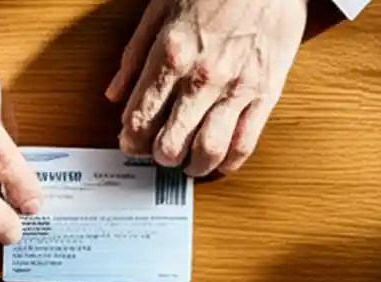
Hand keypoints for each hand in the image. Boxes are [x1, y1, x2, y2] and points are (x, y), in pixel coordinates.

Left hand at [107, 0, 308, 176]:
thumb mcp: (160, 7)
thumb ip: (135, 54)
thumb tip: (115, 93)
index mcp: (171, 53)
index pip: (141, 115)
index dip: (132, 139)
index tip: (130, 144)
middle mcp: (201, 76)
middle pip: (171, 140)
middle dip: (159, 156)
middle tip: (158, 155)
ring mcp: (235, 88)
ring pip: (208, 149)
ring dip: (193, 167)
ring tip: (187, 165)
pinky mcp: (265, 93)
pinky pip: (245, 142)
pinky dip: (230, 162)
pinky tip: (220, 163)